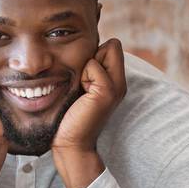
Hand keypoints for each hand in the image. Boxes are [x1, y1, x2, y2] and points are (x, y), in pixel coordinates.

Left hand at [52, 39, 126, 154]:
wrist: (70, 142)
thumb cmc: (68, 116)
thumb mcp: (79, 87)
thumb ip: (87, 70)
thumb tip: (81, 49)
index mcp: (115, 80)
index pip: (113, 46)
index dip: (95, 53)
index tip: (83, 74)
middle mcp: (120, 82)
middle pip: (112, 45)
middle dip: (93, 56)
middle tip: (83, 81)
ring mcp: (116, 86)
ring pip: (104, 51)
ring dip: (86, 66)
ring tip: (81, 89)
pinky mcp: (107, 91)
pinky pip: (93, 65)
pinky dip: (83, 75)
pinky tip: (80, 94)